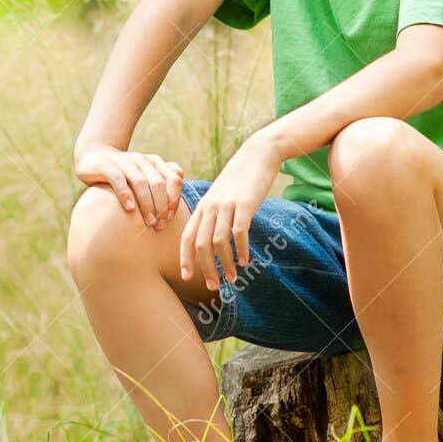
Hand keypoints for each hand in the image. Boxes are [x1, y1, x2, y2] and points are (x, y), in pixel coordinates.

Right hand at [74, 142, 184, 229]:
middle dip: (161, 207)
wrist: (93, 157)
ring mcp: (124, 162)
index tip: (169, 220)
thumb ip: (164, 178)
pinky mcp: (107, 166)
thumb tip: (180, 181)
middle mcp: (141, 160)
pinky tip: (129, 209)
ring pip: (140, 183)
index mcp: (155, 162)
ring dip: (147, 204)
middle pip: (158, 184)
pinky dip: (125, 194)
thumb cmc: (124, 174)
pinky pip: (118, 180)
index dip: (174, 200)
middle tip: (159, 226)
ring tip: (148, 222)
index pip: (173, 179)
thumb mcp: (145, 175)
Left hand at [180, 134, 280, 290]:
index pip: (187, 237)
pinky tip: (245, 261)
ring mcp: (227, 205)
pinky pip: (239, 232)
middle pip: (201, 244)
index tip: (187, 277)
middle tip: (213, 286)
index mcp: (202, 207)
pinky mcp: (244, 204)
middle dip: (205, 268)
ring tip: (232, 279)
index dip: (185, 258)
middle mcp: (210, 207)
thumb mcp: (220, 195)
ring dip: (225, 264)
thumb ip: (213, 213)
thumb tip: (212, 238)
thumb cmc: (239, 178)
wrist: (257, 154)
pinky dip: (241, 249)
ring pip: (220, 242)